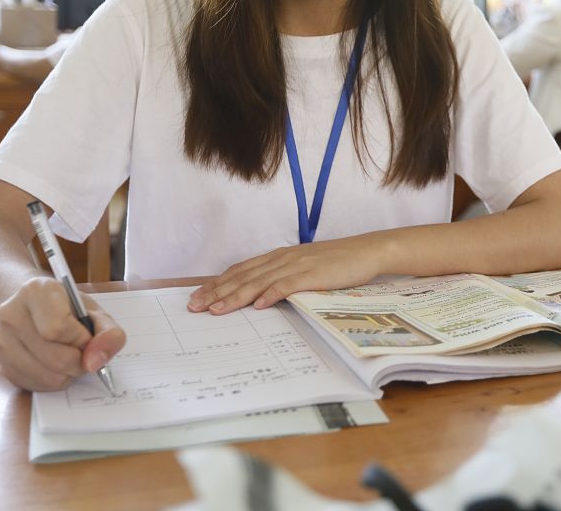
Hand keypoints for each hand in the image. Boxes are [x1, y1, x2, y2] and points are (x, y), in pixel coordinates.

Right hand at [0, 277, 126, 391]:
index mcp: (36, 291)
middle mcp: (11, 313)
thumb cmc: (69, 310)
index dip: (81, 340)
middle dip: (79, 361)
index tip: (88, 337)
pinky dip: (54, 382)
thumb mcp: (96, 312)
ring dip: (68, 374)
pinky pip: (34, 385)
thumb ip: (108, 333)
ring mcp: (1, 340)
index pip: (58, 328)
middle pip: (53, 356)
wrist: (35, 310)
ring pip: (45, 375)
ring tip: (71, 357)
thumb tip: (95, 362)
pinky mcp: (1, 364)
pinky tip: (56, 366)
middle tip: (85, 353)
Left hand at [187, 239, 385, 314]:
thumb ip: (282, 277)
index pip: (240, 270)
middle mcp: (283, 258)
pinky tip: (258, 305)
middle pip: (243, 276)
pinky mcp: (313, 274)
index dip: (217, 283)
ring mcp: (297, 265)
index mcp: (279, 256)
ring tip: (216, 310)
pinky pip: (287, 285)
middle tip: (194, 306)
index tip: (197, 296)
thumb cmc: (337, 262)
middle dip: (216, 292)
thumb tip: (260, 296)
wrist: (366, 251)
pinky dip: (271, 295)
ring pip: (259, 281)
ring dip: (235, 296)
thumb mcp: (304, 267)